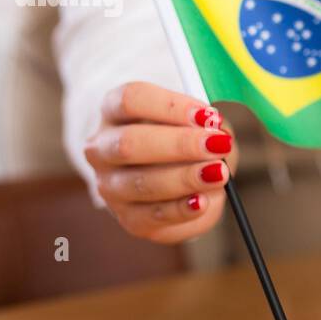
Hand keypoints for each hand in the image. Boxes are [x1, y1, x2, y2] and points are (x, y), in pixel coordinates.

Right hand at [84, 82, 238, 243]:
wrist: (178, 180)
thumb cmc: (185, 141)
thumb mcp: (197, 123)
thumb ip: (207, 125)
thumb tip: (218, 133)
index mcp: (113, 112)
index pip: (130, 100)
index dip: (170, 106)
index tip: (207, 115)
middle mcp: (101, 149)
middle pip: (129, 142)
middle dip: (179, 145)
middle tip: (218, 145)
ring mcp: (110, 187)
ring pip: (140, 183)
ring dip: (184, 178)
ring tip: (219, 173)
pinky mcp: (129, 219)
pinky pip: (152, 216)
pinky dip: (181, 209)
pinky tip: (203, 201)